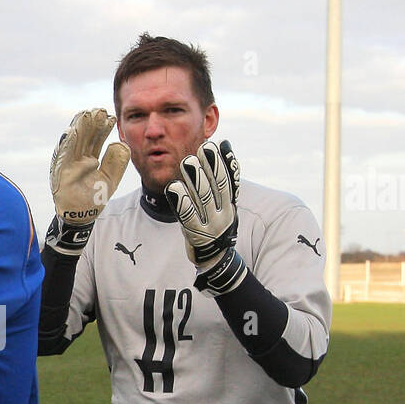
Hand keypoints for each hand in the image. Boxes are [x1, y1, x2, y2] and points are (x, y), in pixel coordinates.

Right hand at [45, 109, 128, 255]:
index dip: (103, 129)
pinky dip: (68, 142)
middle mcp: (77, 159)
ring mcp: (68, 164)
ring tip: (86, 114)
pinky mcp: (60, 172)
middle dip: (91, 124)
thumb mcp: (110, 179)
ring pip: (74, 142)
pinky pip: (64, 154)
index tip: (111, 117)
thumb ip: (116, 163)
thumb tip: (121, 143)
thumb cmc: (92, 199)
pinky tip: (72, 130)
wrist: (81, 217)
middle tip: (99, 110)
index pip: (96, 140)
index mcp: (89, 159)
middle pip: (85, 138)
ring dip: (79, 128)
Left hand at [165, 140, 247, 294]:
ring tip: (187, 161)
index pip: (228, 180)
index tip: (215, 144)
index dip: (222, 163)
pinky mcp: (196, 235)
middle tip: (200, 148)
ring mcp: (210, 225)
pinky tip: (174, 187)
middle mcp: (223, 213)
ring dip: (196, 179)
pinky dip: (182, 201)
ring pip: (203, 199)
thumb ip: (225, 178)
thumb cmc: (216, 225)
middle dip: (210, 166)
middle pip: (217, 187)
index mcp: (230, 205)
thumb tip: (225, 146)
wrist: (215, 260)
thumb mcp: (224, 204)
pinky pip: (188, 216)